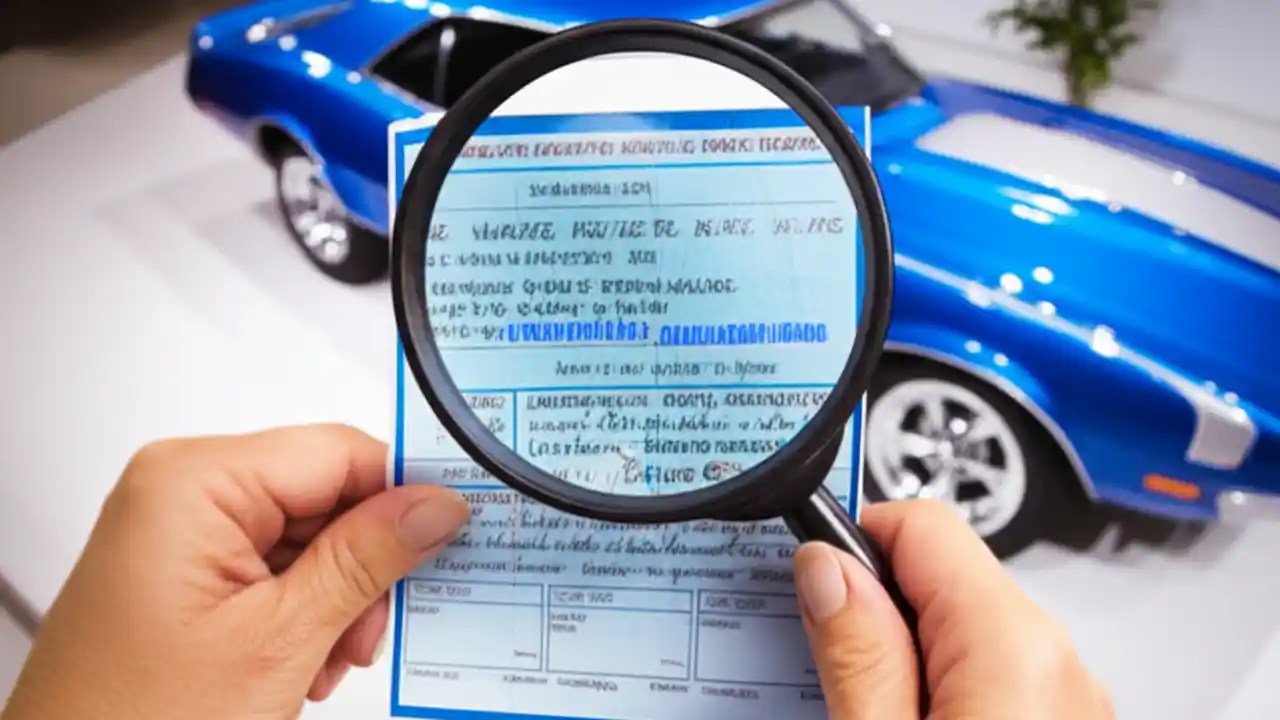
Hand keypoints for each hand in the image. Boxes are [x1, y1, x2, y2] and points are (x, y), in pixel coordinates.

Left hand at [2, 424, 468, 719]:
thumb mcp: (279, 640)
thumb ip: (367, 558)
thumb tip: (435, 504)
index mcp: (194, 481)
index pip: (339, 450)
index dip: (403, 494)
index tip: (452, 533)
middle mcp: (180, 492)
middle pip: (326, 493)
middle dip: (364, 564)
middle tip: (374, 628)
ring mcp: (178, 531)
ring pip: (308, 535)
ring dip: (339, 597)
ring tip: (326, 661)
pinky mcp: (183, 570)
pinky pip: (274, 564)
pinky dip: (305, 611)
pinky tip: (302, 661)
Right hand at [793, 499, 1112, 719]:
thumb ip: (856, 655)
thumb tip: (828, 569)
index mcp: (1016, 648)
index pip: (922, 523)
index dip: (851, 542)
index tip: (808, 584)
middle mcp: (1060, 664)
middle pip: (941, 579)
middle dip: (873, 610)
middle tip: (821, 675)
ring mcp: (1070, 702)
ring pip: (962, 633)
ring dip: (904, 658)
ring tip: (861, 714)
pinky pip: (990, 679)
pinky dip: (941, 692)